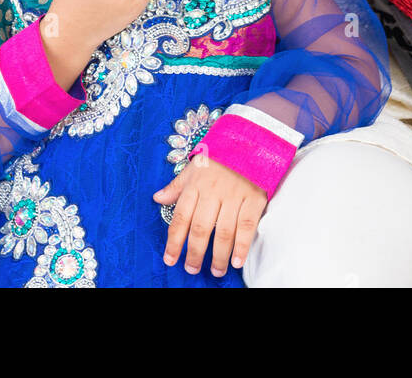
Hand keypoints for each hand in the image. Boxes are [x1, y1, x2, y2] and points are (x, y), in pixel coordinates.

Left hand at [154, 155, 267, 276]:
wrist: (250, 140)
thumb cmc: (219, 157)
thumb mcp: (194, 167)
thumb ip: (176, 186)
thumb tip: (157, 198)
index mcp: (196, 184)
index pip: (181, 216)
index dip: (174, 240)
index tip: (170, 259)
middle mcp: (213, 191)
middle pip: (201, 228)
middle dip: (195, 253)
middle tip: (192, 269)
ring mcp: (234, 195)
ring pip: (223, 231)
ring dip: (218, 256)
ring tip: (216, 271)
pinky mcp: (254, 198)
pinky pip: (247, 226)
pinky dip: (242, 246)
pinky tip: (237, 261)